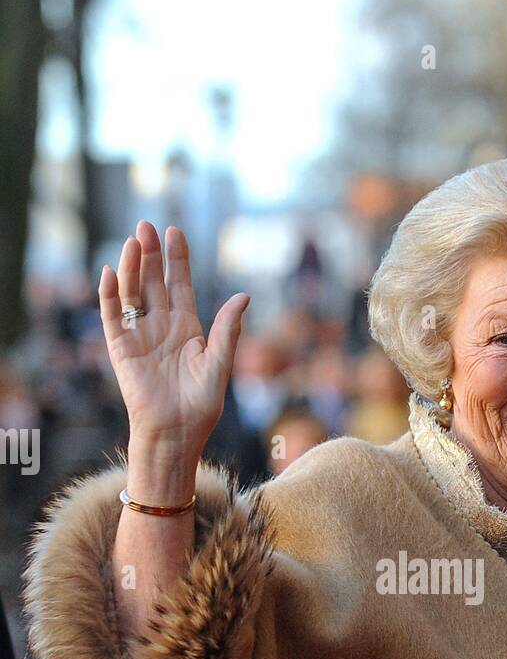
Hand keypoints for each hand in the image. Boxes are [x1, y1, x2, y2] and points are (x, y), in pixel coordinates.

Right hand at [98, 220, 248, 451]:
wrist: (176, 432)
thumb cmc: (201, 405)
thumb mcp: (219, 363)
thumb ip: (229, 330)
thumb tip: (244, 296)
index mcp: (186, 327)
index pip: (179, 284)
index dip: (177, 259)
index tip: (175, 232)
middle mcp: (161, 327)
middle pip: (152, 282)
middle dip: (150, 254)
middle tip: (146, 226)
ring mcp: (139, 336)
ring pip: (132, 293)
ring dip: (130, 267)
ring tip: (132, 241)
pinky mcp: (120, 349)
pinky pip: (112, 317)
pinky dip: (110, 296)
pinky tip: (110, 273)